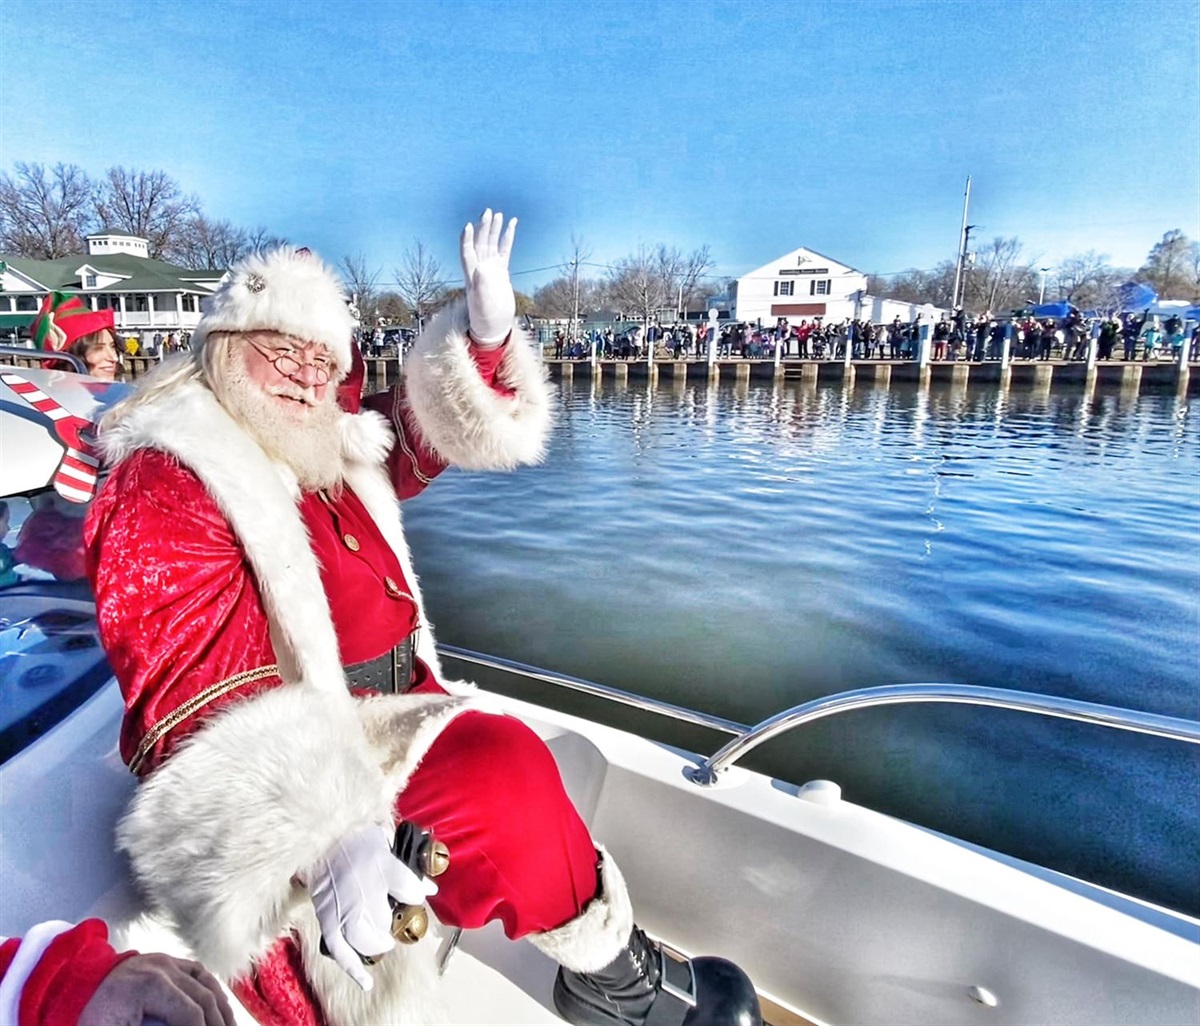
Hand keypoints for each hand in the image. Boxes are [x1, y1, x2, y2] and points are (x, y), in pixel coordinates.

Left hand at [78, 953, 235, 1025]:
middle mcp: (161, 967)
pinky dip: (213, 990)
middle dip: (218, 1023)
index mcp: (148, 986)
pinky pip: (198, 973)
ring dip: (222, 1008)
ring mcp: (164, 960)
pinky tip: (220, 1008)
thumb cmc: (88, 1019)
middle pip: (204, 998)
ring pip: (207, 983)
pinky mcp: (164, 960)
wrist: (66, 991)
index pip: (191, 1013)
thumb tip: (190, 1025)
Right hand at [302, 824, 437, 991]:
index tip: (414, 897)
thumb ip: (409, 867)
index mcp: (380, 862)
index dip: (415, 896)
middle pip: (384, 919)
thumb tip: (431, 888)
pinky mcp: (326, 918)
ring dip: (377, 943)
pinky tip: (366, 981)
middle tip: (394, 920)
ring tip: (383, 940)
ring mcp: (342, 904)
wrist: (320, 840)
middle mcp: (361, 886)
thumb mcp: (388, 843)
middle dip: (393, 924)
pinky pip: (339, 949)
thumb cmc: (358, 840)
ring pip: (363, 938)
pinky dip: (353, 968)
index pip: (408, 888)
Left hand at [460, 208, 516, 346]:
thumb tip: (480, 269)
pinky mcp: (501, 273)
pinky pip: (504, 251)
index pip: (468, 253)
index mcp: (473, 276)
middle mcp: (480, 270)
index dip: (468, 240)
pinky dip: (507, 238)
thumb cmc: (486, 320)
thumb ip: (482, 287)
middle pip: (480, 244)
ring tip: (498, 214)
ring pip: (491, 245)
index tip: (470, 226)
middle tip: (488, 212)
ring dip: (494, 230)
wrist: (494, 328)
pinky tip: (511, 226)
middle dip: (484, 228)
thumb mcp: (484, 305)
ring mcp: (491, 270)